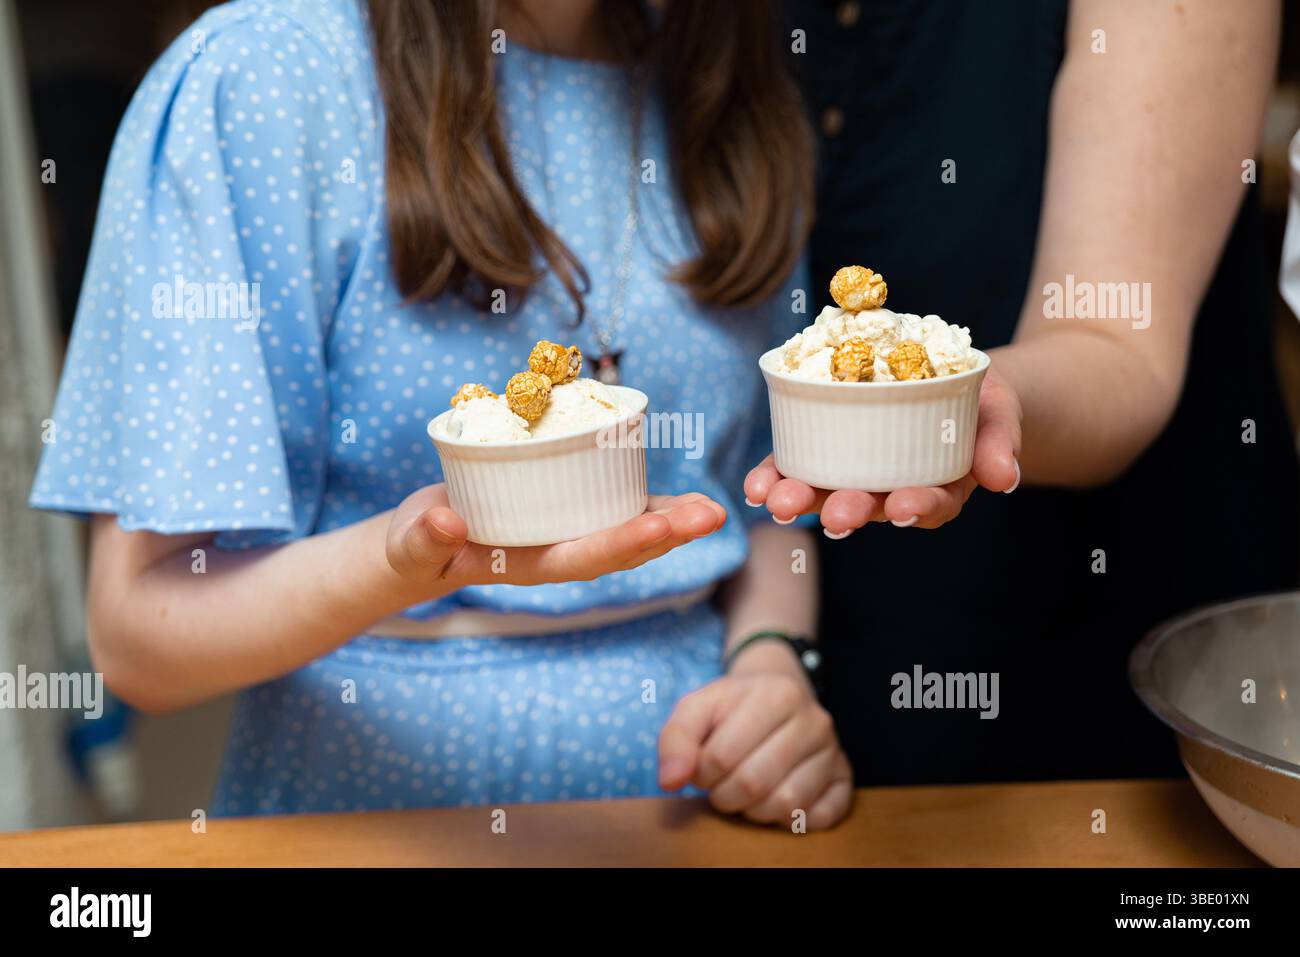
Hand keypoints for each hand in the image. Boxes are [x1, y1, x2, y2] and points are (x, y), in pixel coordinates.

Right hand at [385, 483, 725, 587]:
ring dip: (670, 522)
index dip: (626, 542)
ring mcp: (562, 537)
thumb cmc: (414, 546)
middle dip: (668, 532)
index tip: (663, 527)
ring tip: (713, 508)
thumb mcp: (410, 543)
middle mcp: (556, 553)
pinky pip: (610, 512)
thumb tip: (445, 523)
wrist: (418, 547)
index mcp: (528, 563)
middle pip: (621, 547)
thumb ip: (422, 538)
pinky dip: (644, 504)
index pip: (586, 555)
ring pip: (625, 532)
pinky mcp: (562, 516)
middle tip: (713, 513)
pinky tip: (678, 497)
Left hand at [657, 642, 852, 829]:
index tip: (702, 767)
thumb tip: (670, 781)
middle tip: (719, 787)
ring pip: (787, 804)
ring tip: (745, 793)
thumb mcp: (698, 707)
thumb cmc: (733, 707)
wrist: (778, 694)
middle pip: (755, 783)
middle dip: (724, 795)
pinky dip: (790, 821)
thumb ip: (675, 739)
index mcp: (778, 695)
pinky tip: (775, 799)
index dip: (701, 772)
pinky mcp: (845, 779)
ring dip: (754, 811)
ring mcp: (834, 751)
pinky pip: (819, 818)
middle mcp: (815, 721)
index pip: (723, 756)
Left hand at [744, 366, 1021, 535]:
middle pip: (870, 506)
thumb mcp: (999, 408)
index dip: (918, 507)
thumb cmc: (980, 397)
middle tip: (835, 518)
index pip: (931, 504)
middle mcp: (892, 487)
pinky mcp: (824, 450)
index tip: (904, 507)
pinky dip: (775, 475)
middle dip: (849, 511)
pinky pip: (797, 465)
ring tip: (778, 502)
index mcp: (939, 486)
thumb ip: (999, 440)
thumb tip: (1003, 478)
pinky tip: (756, 486)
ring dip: (802, 499)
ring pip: (826, 492)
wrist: (947, 371)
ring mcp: (854, 472)